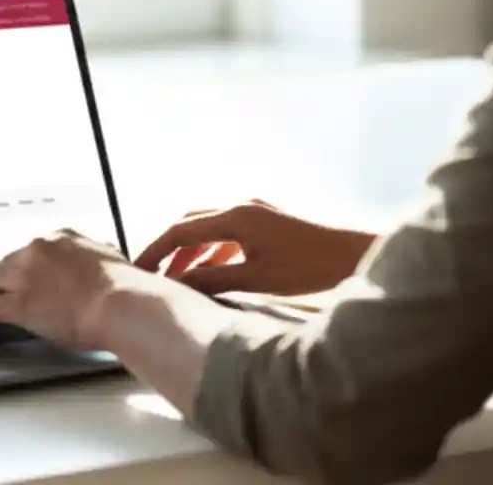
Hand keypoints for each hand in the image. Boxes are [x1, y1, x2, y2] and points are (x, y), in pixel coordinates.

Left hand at [0, 229, 144, 349]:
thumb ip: (97, 257)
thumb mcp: (112, 261)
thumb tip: (104, 255)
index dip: (21, 266)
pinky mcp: (15, 303)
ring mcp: (22, 275)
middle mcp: (36, 250)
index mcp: (61, 237)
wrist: (123, 304)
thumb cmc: (127, 289)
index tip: (20, 275)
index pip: (30, 251)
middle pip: (5, 264)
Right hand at [134, 200, 375, 295]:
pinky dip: (212, 251)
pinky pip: (228, 233)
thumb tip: (177, 286)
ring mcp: (256, 211)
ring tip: (176, 279)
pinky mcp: (267, 222)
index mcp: (236, 215)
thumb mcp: (256, 278)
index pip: (181, 231)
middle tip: (151, 273)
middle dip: (169, 249)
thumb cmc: (310, 267)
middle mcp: (242, 206)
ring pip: (210, 228)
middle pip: (191, 224)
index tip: (137, 270)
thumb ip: (213, 280)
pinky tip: (210, 272)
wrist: (355, 255)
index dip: (156, 251)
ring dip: (191, 252)